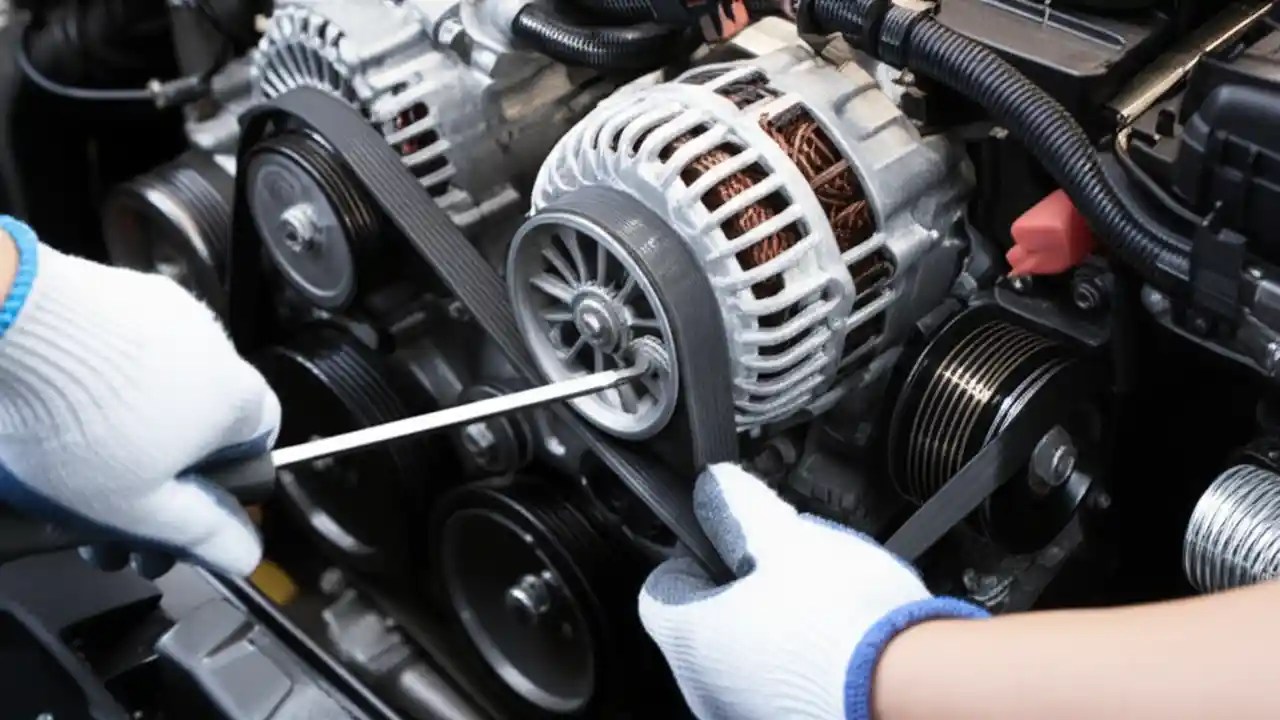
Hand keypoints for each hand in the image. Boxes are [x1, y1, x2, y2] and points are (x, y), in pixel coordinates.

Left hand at [0, 217, 278, 575]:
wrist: (14, 325)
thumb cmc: (83, 420)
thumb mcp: (141, 508)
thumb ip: (202, 535)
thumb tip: (248, 556)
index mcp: (236, 398)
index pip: (258, 443)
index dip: (222, 484)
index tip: (181, 513)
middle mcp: (214, 346)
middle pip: (198, 423)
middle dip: (157, 476)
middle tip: (112, 518)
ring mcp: (163, 313)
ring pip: (156, 388)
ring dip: (125, 431)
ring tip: (68, 468)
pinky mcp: (115, 291)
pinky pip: (120, 350)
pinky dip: (98, 383)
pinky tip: (56, 409)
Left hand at [639, 464, 985, 719]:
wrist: (911, 689)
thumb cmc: (845, 622)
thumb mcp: (786, 537)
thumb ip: (739, 505)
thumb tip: (715, 485)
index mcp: (689, 638)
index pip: (660, 589)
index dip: (695, 555)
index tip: (730, 542)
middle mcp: (704, 688)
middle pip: (703, 624)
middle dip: (741, 591)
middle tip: (787, 569)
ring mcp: (742, 714)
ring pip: (744, 659)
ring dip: (772, 629)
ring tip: (823, 606)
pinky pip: (777, 688)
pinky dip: (799, 665)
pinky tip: (840, 646)